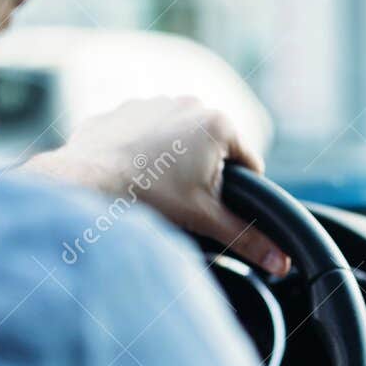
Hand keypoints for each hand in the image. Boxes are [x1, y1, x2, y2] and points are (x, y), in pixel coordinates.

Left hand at [27, 97, 290, 276]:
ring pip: (178, 141)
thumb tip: (281, 261)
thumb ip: (247, 238)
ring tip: (153, 190)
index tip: (218, 209)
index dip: (240, 192)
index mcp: (218, 124)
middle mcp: (189, 104)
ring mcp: (153, 103)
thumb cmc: (146, 198)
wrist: (83, 184)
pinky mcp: (123, 111)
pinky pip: (143, 135)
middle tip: (181, 202)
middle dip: (203, 176)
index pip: (250, 163)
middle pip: (213, 150)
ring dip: (173, 162)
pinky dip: (141, 154)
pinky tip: (130, 178)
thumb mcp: (204, 220)